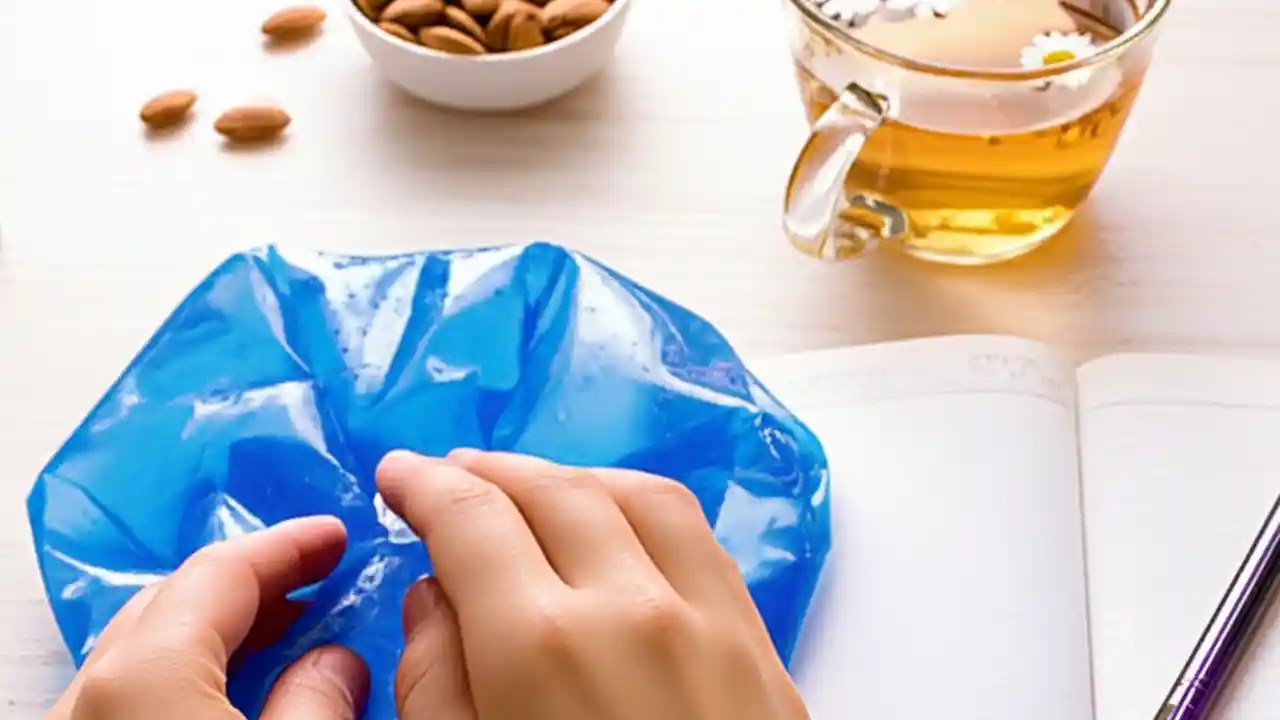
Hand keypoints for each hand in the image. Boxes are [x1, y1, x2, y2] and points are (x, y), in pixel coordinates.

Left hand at [47, 517, 368, 719]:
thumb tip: (336, 664)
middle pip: (176, 601)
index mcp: (144, 675)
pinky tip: (231, 689)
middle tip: (317, 572)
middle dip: (252, 580)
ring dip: (218, 628)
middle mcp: (92, 694)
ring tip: (285, 629)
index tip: (335, 536)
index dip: (289, 546)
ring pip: (147, 650)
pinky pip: (130, 692)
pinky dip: (186, 670)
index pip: (223, 572)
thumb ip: (316, 702)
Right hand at [377, 449, 809, 719]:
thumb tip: (434, 596)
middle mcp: (634, 609)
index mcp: (543, 644)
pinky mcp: (761, 651)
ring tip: (528, 489)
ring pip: (638, 494)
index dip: (423, 486)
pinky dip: (643, 509)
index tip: (398, 478)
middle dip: (491, 471)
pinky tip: (618, 526)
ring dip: (572, 476)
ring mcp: (711, 624)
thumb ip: (435, 681)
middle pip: (553, 490)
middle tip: (450, 477)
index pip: (470, 517)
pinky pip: (701, 539)